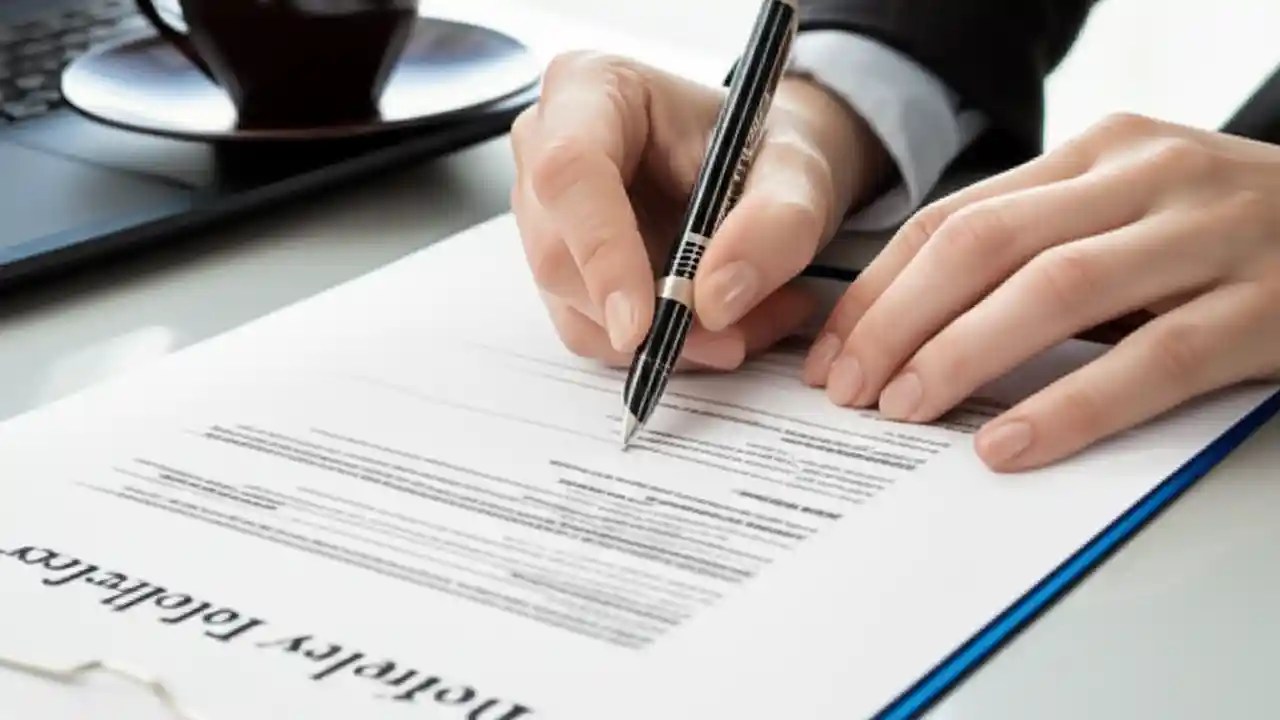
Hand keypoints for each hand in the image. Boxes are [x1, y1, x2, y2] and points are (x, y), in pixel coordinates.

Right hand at [509, 51, 889, 369]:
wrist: (762, 169)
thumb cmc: (765, 147)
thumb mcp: (799, 171)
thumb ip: (777, 223)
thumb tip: (715, 298)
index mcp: (591, 88)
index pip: (569, 172)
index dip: (600, 252)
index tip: (642, 325)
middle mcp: (547, 147)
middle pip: (559, 254)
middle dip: (646, 315)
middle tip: (732, 337)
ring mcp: (545, 214)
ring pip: (573, 308)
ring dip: (662, 339)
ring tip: (747, 323)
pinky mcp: (560, 268)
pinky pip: (590, 332)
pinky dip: (656, 348)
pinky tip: (715, 327)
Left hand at [804, 113, 1279, 471]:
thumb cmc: (1222, 231)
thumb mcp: (1125, 210)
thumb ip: (1035, 244)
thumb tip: (912, 323)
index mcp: (1097, 152)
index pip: (954, 218)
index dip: (879, 289)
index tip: (833, 350)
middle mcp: (1146, 177)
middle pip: (984, 245)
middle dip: (897, 321)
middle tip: (850, 388)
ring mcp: (1208, 236)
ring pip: (1054, 290)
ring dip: (963, 354)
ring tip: (906, 410)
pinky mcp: (1263, 308)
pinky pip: (1150, 361)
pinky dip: (1069, 406)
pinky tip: (1010, 444)